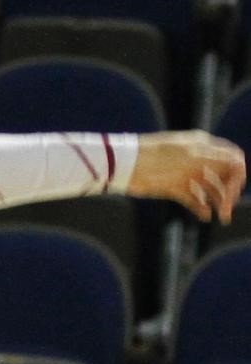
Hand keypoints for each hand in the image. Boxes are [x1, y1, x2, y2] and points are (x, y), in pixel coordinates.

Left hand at [129, 130, 246, 222]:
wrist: (124, 165)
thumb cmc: (157, 156)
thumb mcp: (190, 155)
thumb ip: (216, 158)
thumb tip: (240, 163)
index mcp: (203, 146)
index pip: (232, 159)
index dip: (237, 175)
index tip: (233, 190)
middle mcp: (197, 159)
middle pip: (223, 176)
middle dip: (229, 192)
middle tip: (227, 209)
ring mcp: (185, 174)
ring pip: (210, 189)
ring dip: (218, 202)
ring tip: (221, 217)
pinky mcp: (173, 187)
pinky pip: (193, 199)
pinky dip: (201, 207)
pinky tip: (204, 215)